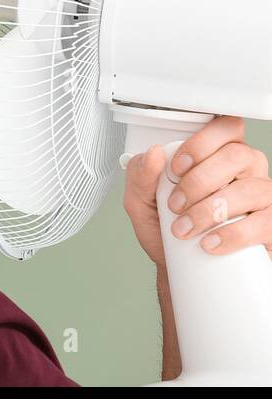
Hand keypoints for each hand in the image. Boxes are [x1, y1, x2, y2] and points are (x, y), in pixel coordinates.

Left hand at [123, 115, 271, 270]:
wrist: (179, 270)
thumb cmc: (164, 229)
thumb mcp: (140, 201)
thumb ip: (140, 175)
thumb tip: (153, 153)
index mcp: (218, 154)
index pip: (225, 127)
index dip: (202, 142)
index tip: (176, 167)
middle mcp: (246, 170)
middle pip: (236, 155)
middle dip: (199, 180)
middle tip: (175, 204)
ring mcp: (262, 197)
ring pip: (250, 188)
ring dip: (210, 209)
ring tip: (184, 229)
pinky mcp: (270, 226)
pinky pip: (264, 222)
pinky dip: (233, 234)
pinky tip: (210, 242)